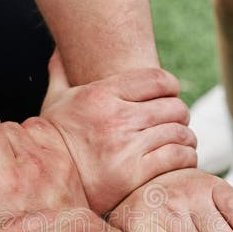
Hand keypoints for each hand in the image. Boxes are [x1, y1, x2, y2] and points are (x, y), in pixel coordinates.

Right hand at [40, 52, 196, 214]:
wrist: (45, 181)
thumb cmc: (55, 140)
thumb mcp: (55, 102)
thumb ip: (61, 73)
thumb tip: (59, 50)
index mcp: (100, 95)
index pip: (158, 80)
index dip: (171, 86)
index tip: (171, 94)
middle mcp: (114, 119)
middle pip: (173, 107)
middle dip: (180, 114)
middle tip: (177, 121)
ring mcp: (125, 149)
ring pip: (179, 133)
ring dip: (186, 137)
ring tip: (183, 141)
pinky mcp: (134, 176)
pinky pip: (177, 158)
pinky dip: (186, 157)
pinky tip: (182, 157)